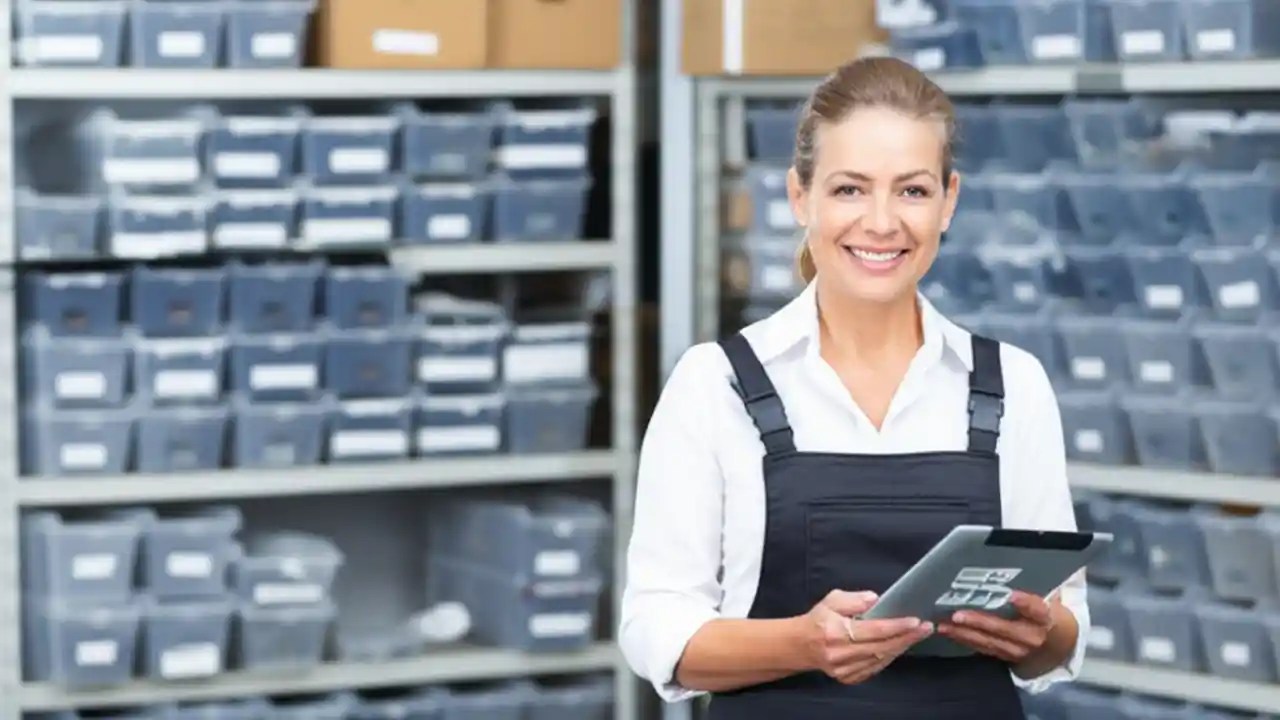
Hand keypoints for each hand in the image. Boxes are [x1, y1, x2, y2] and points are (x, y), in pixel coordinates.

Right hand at [799, 590, 934, 684]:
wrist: (800, 646)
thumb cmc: (818, 620)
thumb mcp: (831, 600)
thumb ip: (853, 599)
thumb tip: (875, 599)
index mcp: (835, 632)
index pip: (874, 630)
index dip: (897, 626)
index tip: (915, 620)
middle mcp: (841, 654)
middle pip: (882, 647)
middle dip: (907, 637)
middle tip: (925, 628)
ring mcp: (845, 670)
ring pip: (881, 659)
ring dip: (901, 647)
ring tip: (916, 635)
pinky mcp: (848, 678)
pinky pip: (876, 667)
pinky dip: (889, 656)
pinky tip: (899, 646)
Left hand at [936, 591, 1056, 664]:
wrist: (1059, 645)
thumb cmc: (1048, 613)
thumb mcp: (1048, 599)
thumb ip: (1031, 588)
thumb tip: (1010, 564)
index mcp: (1046, 618)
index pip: (1037, 609)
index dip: (1025, 603)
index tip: (1012, 595)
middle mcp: (1033, 636)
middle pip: (1004, 629)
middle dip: (979, 622)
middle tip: (957, 614)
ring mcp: (1019, 650)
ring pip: (989, 641)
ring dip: (965, 633)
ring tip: (945, 625)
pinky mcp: (1007, 657)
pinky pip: (984, 648)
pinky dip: (966, 640)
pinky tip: (951, 633)